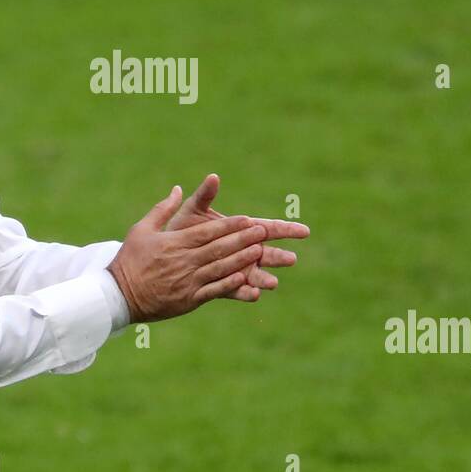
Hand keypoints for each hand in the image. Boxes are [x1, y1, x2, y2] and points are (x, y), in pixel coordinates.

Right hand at [108, 187, 268, 322]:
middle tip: (263, 232)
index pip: (207, 232)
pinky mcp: (188, 299)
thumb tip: (177, 189)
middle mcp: (183, 261)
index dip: (229, 225)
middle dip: (242, 239)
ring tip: (260, 251)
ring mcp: (187, 281)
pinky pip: (213, 291)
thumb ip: (162, 209)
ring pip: (220, 268)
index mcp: (174, 243)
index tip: (247, 219)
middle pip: (218, 248)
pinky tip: (245, 278)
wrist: (118, 295)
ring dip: (241, 260)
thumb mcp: (141, 229)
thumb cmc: (129, 260)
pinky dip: (230, 285)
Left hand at [165, 173, 309, 302]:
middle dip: (279, 257)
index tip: (304, 230)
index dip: (287, 230)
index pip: (269, 228)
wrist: (166, 255)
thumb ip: (205, 195)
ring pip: (256, 275)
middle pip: (267, 254)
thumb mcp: (194, 210)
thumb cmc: (183, 228)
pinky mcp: (224, 285)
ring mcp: (236, 270)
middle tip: (292, 259)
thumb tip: (213, 177)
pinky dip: (246, 292)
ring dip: (264, 278)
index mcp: (242, 231)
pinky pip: (237, 291)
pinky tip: (254, 295)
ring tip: (272, 283)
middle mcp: (244, 252)